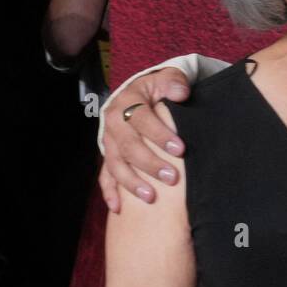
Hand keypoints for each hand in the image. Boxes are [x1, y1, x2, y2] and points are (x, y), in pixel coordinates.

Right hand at [99, 67, 189, 212]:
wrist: (137, 95)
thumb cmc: (156, 89)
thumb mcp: (165, 78)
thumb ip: (174, 82)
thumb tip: (182, 93)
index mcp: (127, 102)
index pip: (141, 119)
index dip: (159, 134)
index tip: (180, 149)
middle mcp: (113, 123)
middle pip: (128, 146)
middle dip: (149, 164)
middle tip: (171, 178)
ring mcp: (108, 142)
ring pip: (115, 164)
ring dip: (131, 182)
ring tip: (150, 197)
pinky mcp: (108, 156)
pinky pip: (105, 176)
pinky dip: (109, 193)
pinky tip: (118, 208)